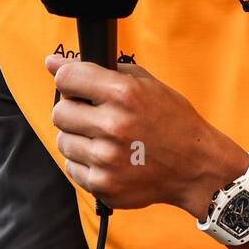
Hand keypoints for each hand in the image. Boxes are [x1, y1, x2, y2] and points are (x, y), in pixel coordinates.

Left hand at [46, 54, 248, 216]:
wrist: (196, 167)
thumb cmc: (172, 120)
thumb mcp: (146, 84)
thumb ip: (99, 69)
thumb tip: (52, 63)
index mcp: (124, 94)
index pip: (66, 79)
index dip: (68, 80)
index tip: (75, 86)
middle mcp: (113, 126)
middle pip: (59, 112)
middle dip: (73, 111)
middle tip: (94, 115)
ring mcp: (107, 159)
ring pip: (63, 141)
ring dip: (78, 138)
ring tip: (105, 139)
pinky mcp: (103, 185)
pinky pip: (72, 167)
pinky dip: (86, 162)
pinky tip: (109, 158)